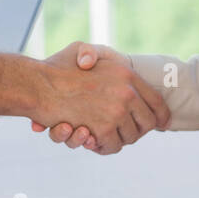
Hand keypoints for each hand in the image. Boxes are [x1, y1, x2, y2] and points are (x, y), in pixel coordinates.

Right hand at [33, 41, 169, 153]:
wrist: (36, 86)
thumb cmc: (54, 68)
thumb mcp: (79, 50)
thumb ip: (94, 54)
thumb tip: (96, 64)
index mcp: (125, 73)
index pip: (156, 101)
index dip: (161, 117)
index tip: (162, 124)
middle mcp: (126, 92)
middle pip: (147, 124)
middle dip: (136, 131)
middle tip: (122, 132)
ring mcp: (116, 111)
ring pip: (130, 138)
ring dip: (117, 139)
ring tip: (101, 134)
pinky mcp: (103, 129)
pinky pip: (112, 146)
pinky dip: (102, 147)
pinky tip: (91, 138)